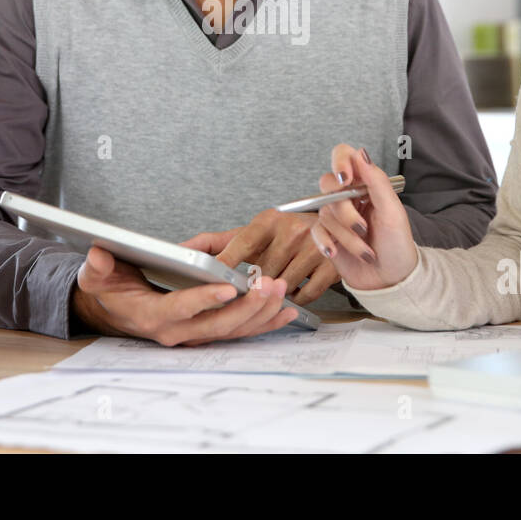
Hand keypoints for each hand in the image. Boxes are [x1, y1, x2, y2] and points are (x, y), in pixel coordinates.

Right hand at [72, 246, 297, 345]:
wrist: (116, 312)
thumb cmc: (112, 291)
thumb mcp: (97, 277)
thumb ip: (97, 267)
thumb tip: (98, 255)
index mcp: (152, 315)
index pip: (181, 308)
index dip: (204, 299)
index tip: (228, 287)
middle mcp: (176, 332)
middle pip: (217, 323)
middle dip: (247, 305)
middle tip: (269, 284)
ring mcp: (194, 336)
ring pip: (233, 329)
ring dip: (261, 313)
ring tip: (282, 291)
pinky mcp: (208, 333)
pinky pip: (239, 332)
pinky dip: (264, 322)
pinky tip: (286, 312)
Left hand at [183, 209, 338, 305]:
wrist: (336, 226)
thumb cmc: (286, 233)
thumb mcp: (256, 231)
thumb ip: (220, 242)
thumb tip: (183, 249)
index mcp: (269, 220)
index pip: (242, 243)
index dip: (227, 263)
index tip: (211, 280)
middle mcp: (292, 230)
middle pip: (262, 273)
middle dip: (255, 285)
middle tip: (249, 291)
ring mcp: (313, 248)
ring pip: (282, 287)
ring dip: (275, 293)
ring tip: (274, 286)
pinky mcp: (330, 265)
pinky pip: (305, 296)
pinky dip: (296, 299)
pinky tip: (293, 290)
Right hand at [309, 144, 417, 290]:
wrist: (391, 280)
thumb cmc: (397, 245)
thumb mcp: (393, 212)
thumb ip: (377, 181)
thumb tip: (361, 153)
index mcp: (365, 184)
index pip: (344, 156)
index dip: (340, 162)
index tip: (347, 179)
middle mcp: (348, 196)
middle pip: (328, 186)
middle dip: (345, 211)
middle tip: (362, 228)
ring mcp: (336, 216)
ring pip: (325, 213)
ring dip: (346, 236)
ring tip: (364, 250)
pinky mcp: (327, 235)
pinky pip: (316, 231)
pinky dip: (326, 242)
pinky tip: (336, 252)